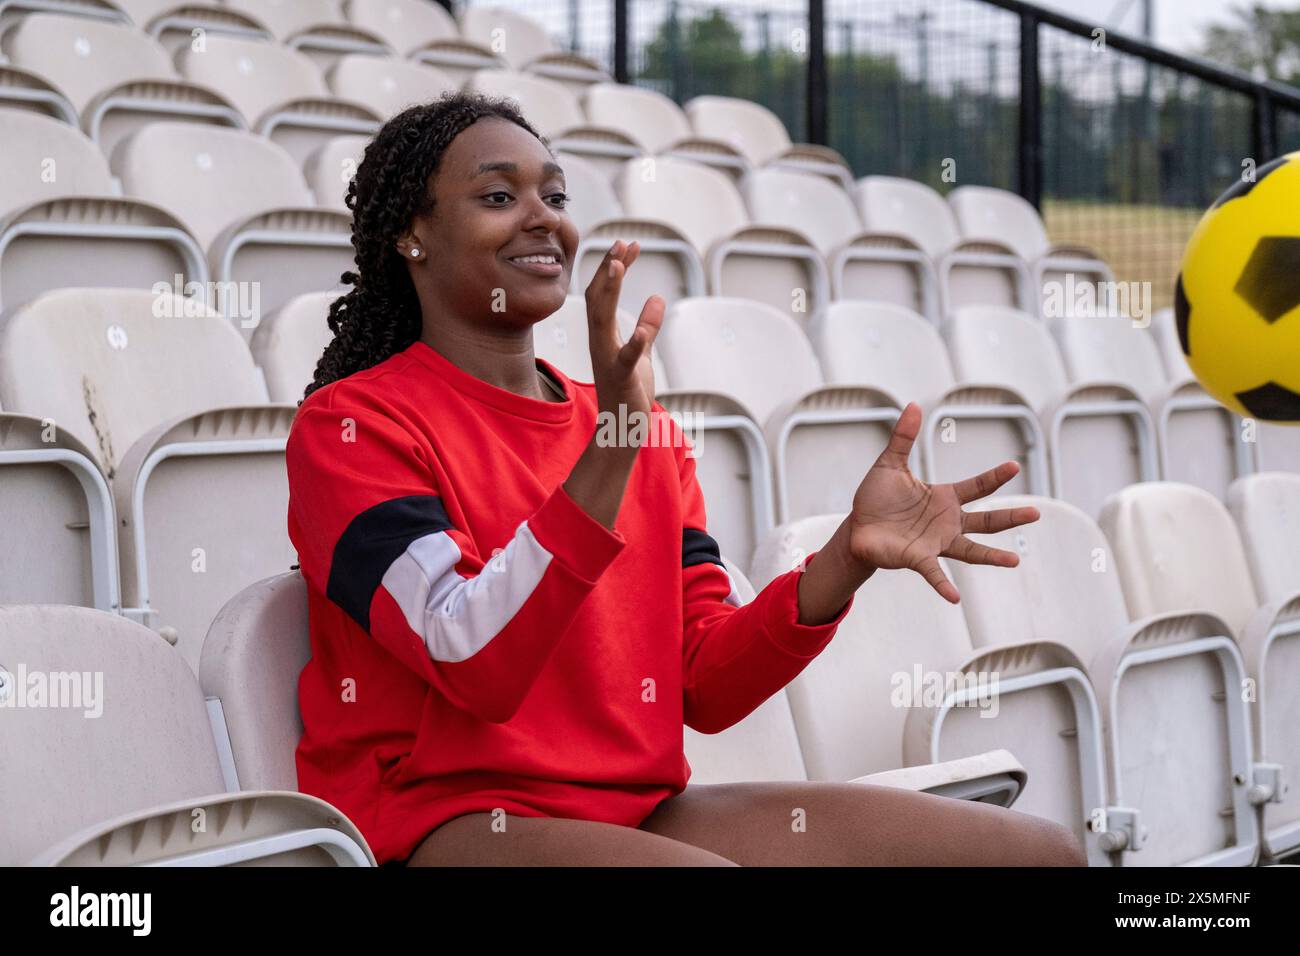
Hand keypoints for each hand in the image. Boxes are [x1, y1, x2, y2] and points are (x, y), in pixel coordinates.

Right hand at [584, 239, 663, 426]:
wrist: (622, 429)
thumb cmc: (629, 391)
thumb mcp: (641, 353)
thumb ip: (648, 326)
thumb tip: (656, 298)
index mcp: (604, 335)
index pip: (604, 293)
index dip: (614, 267)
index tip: (628, 244)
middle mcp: (599, 342)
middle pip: (598, 298)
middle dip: (608, 269)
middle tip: (621, 242)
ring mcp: (607, 359)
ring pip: (601, 319)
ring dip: (610, 291)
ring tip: (619, 266)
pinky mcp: (621, 378)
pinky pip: (624, 359)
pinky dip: (632, 344)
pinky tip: (640, 331)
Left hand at [843, 401, 1038, 603]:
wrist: (857, 529)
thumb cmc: (876, 499)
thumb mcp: (889, 464)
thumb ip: (903, 438)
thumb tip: (913, 405)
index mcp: (944, 498)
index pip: (977, 487)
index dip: (995, 477)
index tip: (1014, 466)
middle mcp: (947, 522)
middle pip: (986, 520)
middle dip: (1011, 517)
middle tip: (1036, 514)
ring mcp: (936, 543)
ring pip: (971, 550)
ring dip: (992, 557)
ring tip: (1015, 561)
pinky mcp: (918, 559)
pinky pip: (935, 573)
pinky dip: (944, 585)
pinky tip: (956, 598)